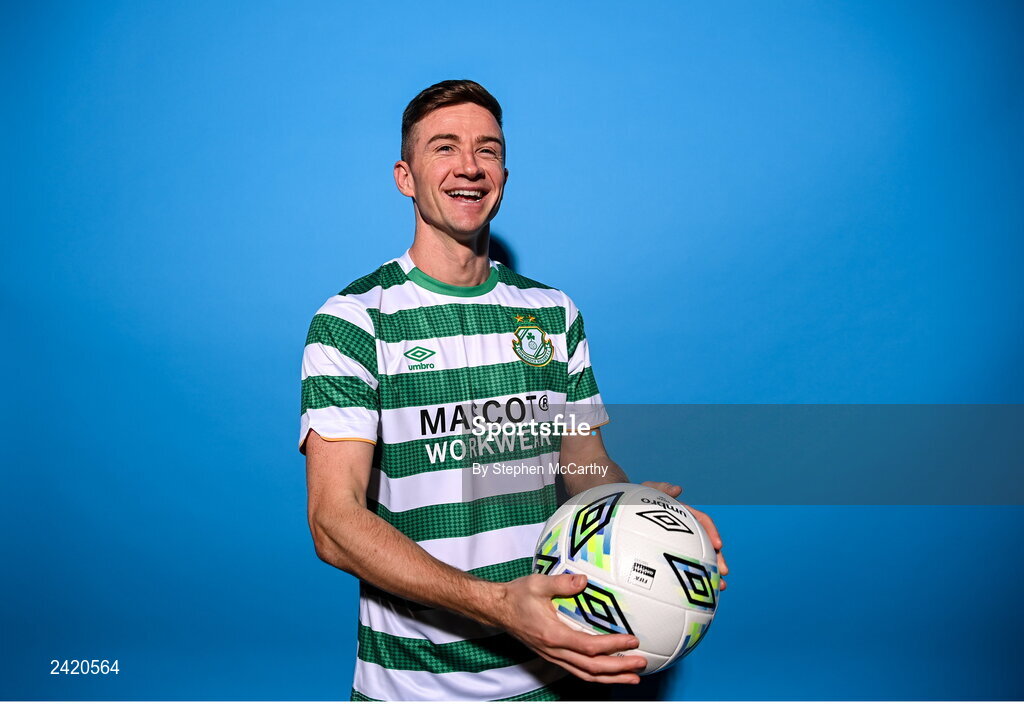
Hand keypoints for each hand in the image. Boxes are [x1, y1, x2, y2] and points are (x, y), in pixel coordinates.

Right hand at [495, 573, 646, 683]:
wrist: (499, 609)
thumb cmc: (518, 595)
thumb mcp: (538, 583)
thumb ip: (561, 582)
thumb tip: (584, 580)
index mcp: (553, 635)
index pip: (589, 646)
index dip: (612, 646)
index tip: (632, 640)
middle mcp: (555, 651)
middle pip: (591, 667)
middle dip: (619, 668)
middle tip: (641, 663)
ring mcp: (554, 657)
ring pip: (586, 674)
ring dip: (611, 678)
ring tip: (633, 677)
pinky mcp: (553, 656)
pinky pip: (579, 671)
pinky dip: (597, 675)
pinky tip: (610, 673)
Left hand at [641, 481, 728, 589]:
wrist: (622, 510)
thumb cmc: (635, 499)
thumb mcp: (647, 491)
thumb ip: (661, 488)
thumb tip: (678, 489)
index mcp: (682, 514)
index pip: (702, 521)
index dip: (712, 532)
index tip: (718, 545)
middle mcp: (683, 530)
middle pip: (705, 544)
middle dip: (718, 558)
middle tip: (724, 573)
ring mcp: (677, 543)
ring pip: (698, 558)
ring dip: (711, 572)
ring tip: (720, 588)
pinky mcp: (668, 555)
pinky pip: (681, 567)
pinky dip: (689, 579)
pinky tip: (692, 594)